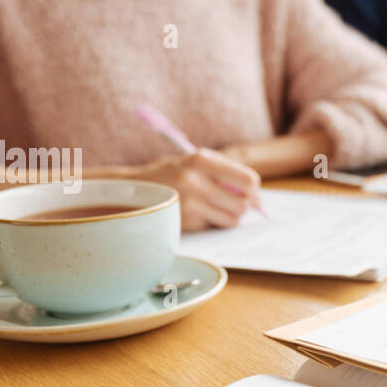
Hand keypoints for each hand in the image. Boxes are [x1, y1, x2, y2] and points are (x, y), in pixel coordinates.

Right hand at [131, 149, 260, 230]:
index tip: (253, 196)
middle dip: (244, 207)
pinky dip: (210, 222)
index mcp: (200, 159)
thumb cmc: (170, 175)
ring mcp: (189, 203)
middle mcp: (195, 180)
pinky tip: (195, 213)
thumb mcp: (192, 163)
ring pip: (232, 219)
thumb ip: (222, 173)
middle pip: (243, 203)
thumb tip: (255, 196)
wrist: (131, 191)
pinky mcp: (184, 222)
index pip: (247, 179)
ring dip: (228, 217)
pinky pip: (212, 226)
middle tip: (235, 204)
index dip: (255, 191)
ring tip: (214, 208)